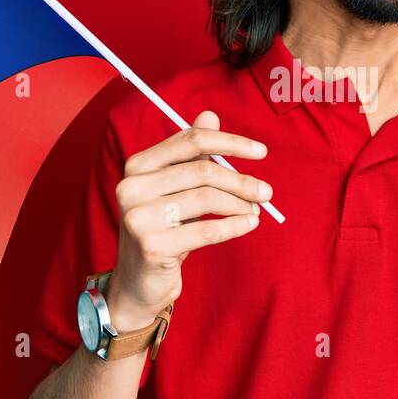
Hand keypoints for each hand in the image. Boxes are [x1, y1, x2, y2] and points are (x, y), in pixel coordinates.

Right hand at [109, 110, 270, 325]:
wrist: (139, 283)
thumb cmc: (164, 229)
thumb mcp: (176, 189)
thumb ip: (190, 153)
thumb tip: (210, 115)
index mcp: (137, 166)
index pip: (191, 141)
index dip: (230, 142)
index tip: (261, 152)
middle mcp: (131, 187)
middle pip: (202, 170)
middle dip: (241, 180)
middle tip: (266, 192)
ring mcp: (138, 218)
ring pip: (207, 199)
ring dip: (239, 204)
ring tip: (255, 210)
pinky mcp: (152, 246)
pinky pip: (207, 230)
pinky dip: (235, 225)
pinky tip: (248, 224)